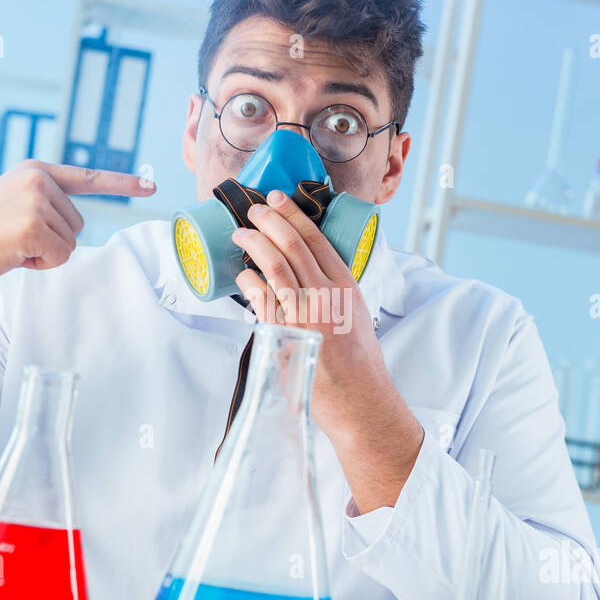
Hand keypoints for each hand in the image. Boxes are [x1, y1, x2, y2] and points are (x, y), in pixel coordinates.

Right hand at [0, 160, 152, 339]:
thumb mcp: (11, 208)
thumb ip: (43, 206)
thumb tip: (72, 228)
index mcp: (35, 171)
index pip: (88, 177)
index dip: (123, 184)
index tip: (151, 186)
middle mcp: (38, 179)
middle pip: (78, 225)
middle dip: (50, 242)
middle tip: (12, 239)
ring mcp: (35, 200)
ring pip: (70, 243)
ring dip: (43, 255)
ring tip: (8, 245)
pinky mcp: (31, 225)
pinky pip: (59, 257)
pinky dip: (38, 265)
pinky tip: (10, 255)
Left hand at [232, 189, 422, 512]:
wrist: (359, 401)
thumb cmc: (357, 362)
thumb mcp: (355, 314)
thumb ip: (332, 290)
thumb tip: (304, 269)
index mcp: (347, 288)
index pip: (318, 241)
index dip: (294, 216)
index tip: (279, 198)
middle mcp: (327, 298)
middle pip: (293, 248)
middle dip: (270, 222)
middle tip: (253, 208)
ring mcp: (306, 317)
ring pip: (276, 269)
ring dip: (254, 245)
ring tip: (240, 234)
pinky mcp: (288, 337)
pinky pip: (263, 302)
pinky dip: (250, 282)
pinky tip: (243, 274)